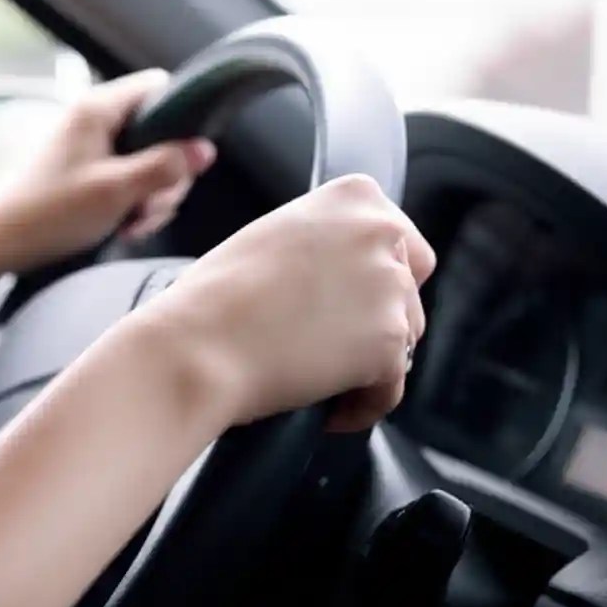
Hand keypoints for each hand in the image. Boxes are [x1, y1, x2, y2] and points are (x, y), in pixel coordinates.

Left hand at [0, 70, 215, 266]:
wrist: (1, 241)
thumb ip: (165, 167)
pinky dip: (134, 204)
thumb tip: (205, 150)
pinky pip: (130, 181)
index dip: (181, 116)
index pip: (159, 87)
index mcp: (99, 109)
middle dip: (167, 174)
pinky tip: (124, 227)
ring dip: (152, 197)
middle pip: (161, 132)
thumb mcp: (117, 190)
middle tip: (149, 205)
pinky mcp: (90, 174)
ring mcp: (93, 148)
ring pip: (149, 162)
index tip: (184, 155)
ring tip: (132, 223)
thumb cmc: (49, 211)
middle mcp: (97, 121)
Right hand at [129, 174, 435, 432]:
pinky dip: (362, 405)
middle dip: (376, 319)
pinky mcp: (390, 345)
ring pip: (406, 339)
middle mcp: (381, 234)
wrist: (198, 345)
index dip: (372, 278)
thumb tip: (342, 277)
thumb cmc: (215, 296)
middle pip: (409, 291)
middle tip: (327, 341)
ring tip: (316, 376)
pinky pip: (391, 388)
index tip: (345, 301)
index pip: (400, 241)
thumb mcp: (274, 237)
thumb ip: (323, 243)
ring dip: (369, 362)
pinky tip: (327, 409)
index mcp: (354, 197)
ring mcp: (390, 290)